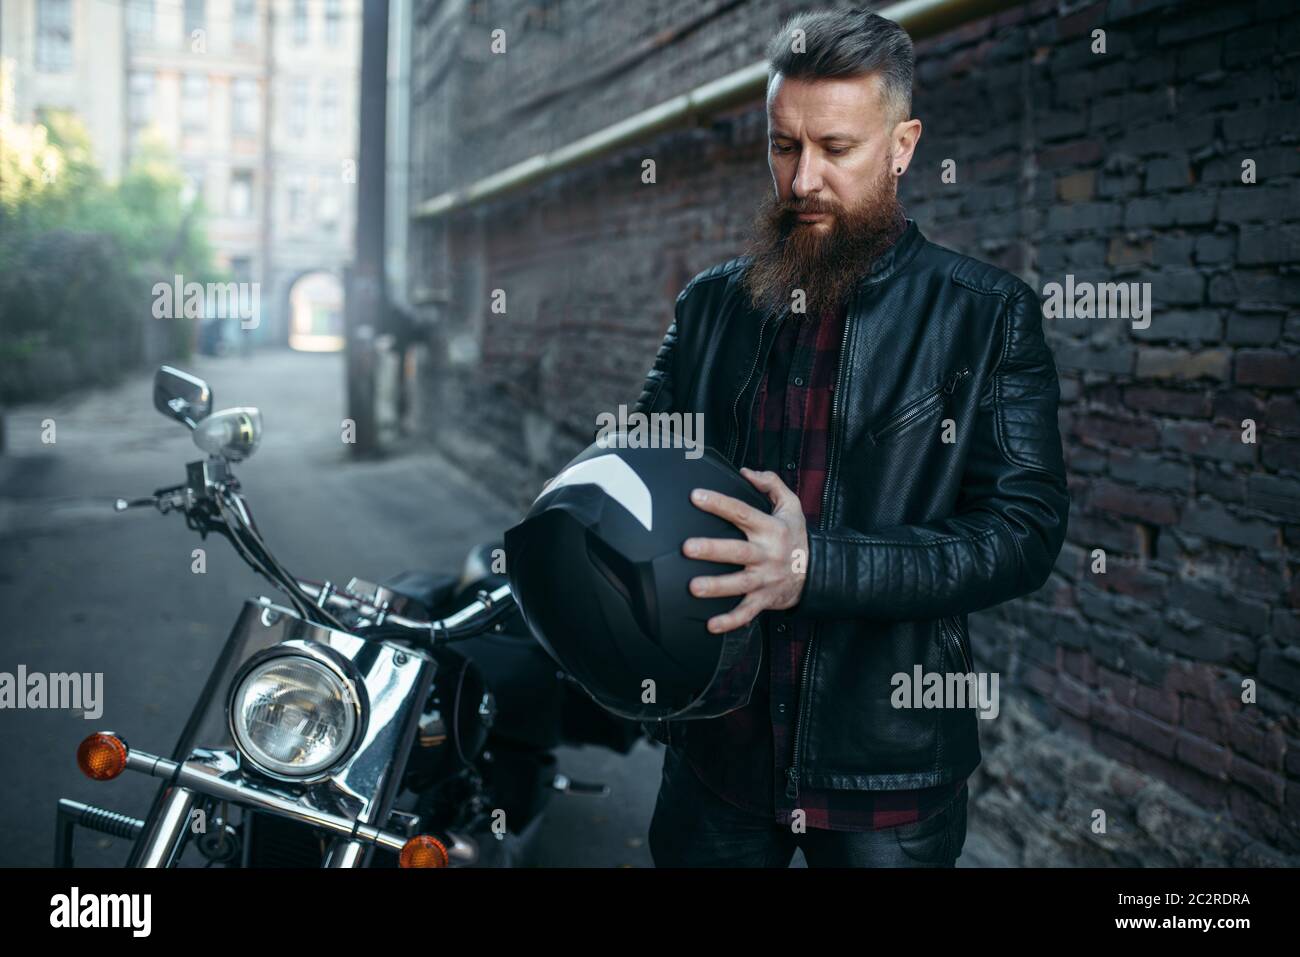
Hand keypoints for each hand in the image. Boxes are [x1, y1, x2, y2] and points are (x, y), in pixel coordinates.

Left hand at [682, 467, 808, 633]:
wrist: (818, 573)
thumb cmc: (796, 536)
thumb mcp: (791, 505)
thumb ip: (771, 484)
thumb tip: (746, 471)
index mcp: (770, 528)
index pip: (742, 512)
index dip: (719, 503)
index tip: (696, 496)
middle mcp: (767, 554)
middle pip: (738, 550)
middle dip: (712, 549)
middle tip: (688, 547)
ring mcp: (765, 579)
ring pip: (739, 584)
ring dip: (716, 586)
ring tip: (693, 587)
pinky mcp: (764, 599)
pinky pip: (747, 612)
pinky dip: (730, 620)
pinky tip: (711, 625)